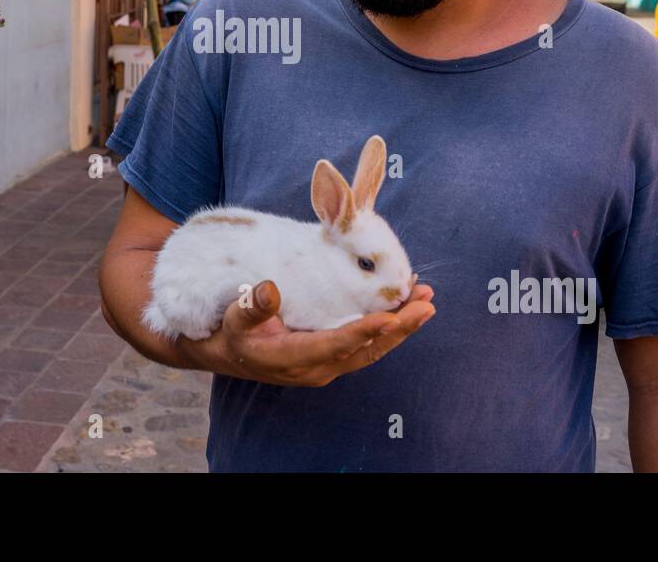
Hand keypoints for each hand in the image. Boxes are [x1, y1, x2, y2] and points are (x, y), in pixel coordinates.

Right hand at [176, 279, 435, 386]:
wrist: (231, 353)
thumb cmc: (233, 331)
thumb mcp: (235, 317)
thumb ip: (253, 306)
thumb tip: (269, 290)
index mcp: (294, 359)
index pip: (336, 345)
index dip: (364, 332)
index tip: (390, 317)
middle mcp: (318, 368)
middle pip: (367, 349)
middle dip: (399, 328)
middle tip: (425, 305)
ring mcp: (329, 365)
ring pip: (373, 348)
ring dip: (402, 327)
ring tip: (426, 302)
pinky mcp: (334, 357)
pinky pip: (368, 345)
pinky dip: (390, 327)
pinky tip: (405, 308)